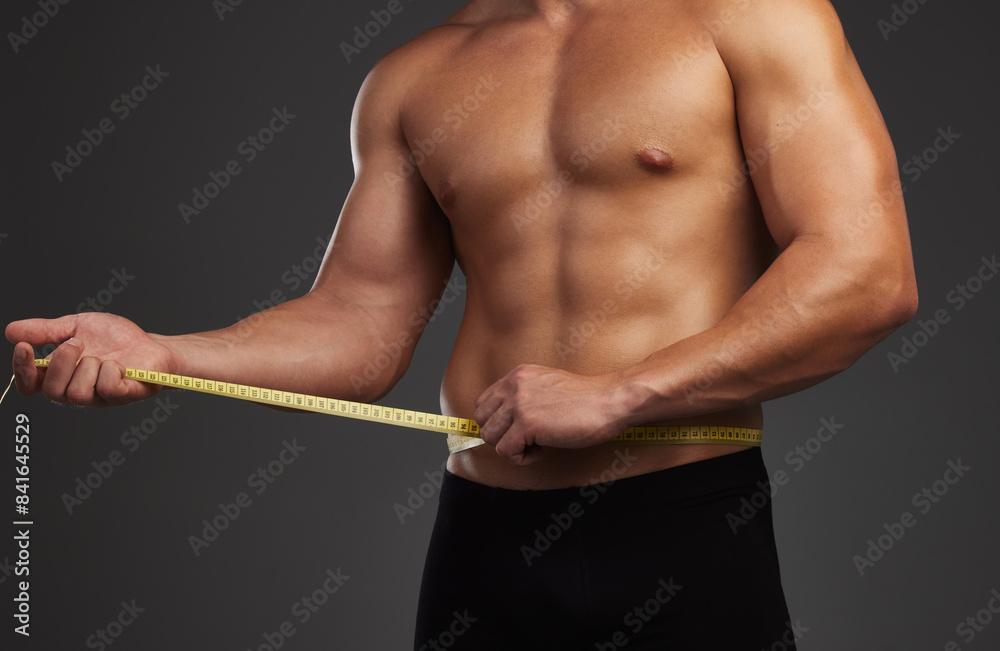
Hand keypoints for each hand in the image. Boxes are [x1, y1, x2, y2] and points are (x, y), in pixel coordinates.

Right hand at [5, 313, 174, 406]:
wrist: (151, 343)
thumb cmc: (115, 339)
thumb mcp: (77, 327)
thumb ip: (46, 331)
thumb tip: (11, 331)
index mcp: (62, 376)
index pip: (30, 385)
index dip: (22, 370)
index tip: (24, 347)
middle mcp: (77, 390)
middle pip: (52, 391)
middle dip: (61, 362)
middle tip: (78, 344)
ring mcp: (100, 397)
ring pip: (77, 393)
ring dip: (88, 367)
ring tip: (102, 356)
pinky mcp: (123, 396)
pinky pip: (106, 388)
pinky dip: (111, 371)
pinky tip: (120, 365)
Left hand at [473, 364, 628, 465]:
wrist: (610, 401)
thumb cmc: (587, 399)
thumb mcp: (547, 385)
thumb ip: (524, 396)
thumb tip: (504, 421)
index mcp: (518, 375)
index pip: (483, 402)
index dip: (496, 422)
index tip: (514, 431)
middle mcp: (514, 385)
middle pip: (482, 420)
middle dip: (500, 436)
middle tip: (525, 440)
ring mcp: (519, 404)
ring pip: (489, 437)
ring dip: (511, 448)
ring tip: (536, 445)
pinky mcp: (528, 424)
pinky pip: (506, 451)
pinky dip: (521, 458)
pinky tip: (542, 451)